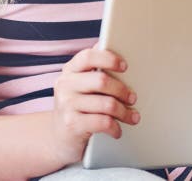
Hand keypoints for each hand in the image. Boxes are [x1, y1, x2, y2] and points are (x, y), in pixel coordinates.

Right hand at [50, 47, 139, 165]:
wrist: (58, 138)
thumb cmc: (78, 107)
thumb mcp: (82, 86)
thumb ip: (96, 69)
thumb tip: (117, 52)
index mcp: (70, 70)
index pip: (88, 56)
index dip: (108, 59)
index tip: (124, 66)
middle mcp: (65, 84)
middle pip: (101, 81)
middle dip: (122, 90)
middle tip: (132, 98)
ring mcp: (67, 105)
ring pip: (106, 104)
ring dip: (124, 112)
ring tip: (132, 117)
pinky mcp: (71, 124)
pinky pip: (103, 122)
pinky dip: (115, 127)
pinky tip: (118, 130)